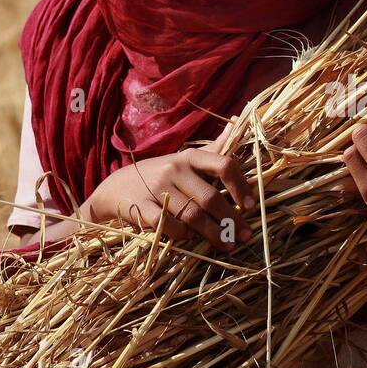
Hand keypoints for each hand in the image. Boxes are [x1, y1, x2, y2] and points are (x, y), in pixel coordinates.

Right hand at [85, 121, 255, 251]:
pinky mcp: (141, 206)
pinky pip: (168, 225)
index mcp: (189, 157)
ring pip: (192, 215)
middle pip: (210, 198)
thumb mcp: (183, 159)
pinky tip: (192, 240)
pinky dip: (182, 235)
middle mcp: (174, 169)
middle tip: (244, 236)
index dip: (241, 186)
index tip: (251, 206)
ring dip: (213, 234)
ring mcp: (157, 187)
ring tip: (226, 245)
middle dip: (231, 220)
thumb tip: (236, 123)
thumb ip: (212, 150)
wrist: (115, 187)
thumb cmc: (160, 175)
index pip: (223, 165)